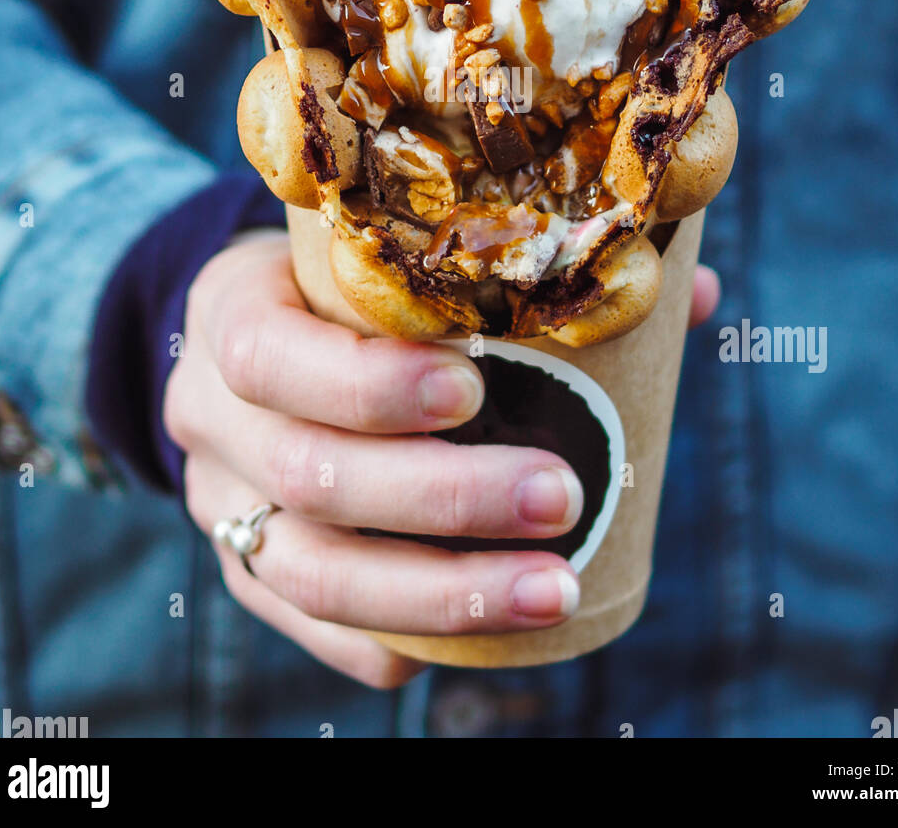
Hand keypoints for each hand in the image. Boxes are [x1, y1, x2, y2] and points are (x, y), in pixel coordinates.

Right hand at [164, 233, 719, 688]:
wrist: (246, 336)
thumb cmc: (340, 285)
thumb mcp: (380, 249)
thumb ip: (517, 261)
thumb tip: (687, 296)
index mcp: (232, 315)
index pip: (272, 357)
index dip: (369, 384)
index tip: (478, 388)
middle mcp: (210, 418)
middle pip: (309, 478)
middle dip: (443, 498)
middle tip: (562, 495)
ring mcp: (220, 503)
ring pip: (312, 573)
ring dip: (440, 592)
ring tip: (556, 588)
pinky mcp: (244, 565)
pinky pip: (308, 624)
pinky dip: (391, 641)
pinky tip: (482, 646)